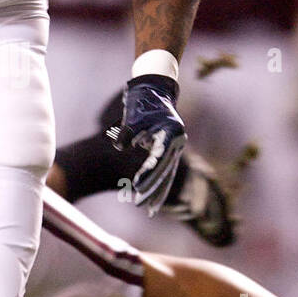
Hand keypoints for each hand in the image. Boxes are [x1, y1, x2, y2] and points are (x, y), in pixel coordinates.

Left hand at [106, 74, 186, 213]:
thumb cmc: (142, 102)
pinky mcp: (169, 147)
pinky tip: (154, 195)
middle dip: (154, 190)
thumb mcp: (133, 117)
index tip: (137, 187)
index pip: (158, 160)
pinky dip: (159, 181)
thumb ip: (127, 133)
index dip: (148, 175)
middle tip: (142, 206)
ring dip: (158, 190)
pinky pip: (165, 169)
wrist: (154, 88)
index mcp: (170, 133)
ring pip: (167, 173)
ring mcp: (174, 145)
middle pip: (165, 171)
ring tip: (149, 209)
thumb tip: (121, 147)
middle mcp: (176, 141)